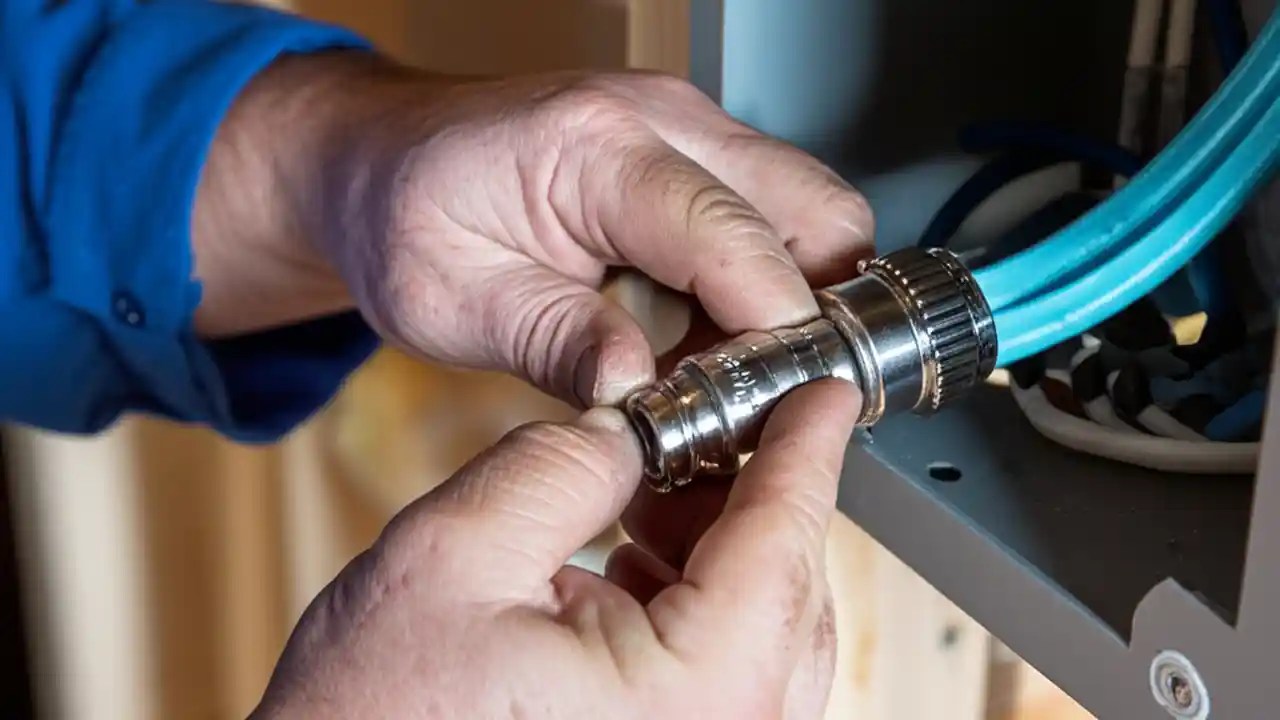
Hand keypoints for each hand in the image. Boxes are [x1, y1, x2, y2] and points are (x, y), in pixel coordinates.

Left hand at [194, 52, 872, 405]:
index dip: (774, 330)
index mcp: (593, 147)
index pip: (733, 235)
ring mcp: (685, 132)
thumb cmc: (403, 214)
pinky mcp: (691, 157)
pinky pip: (772, 221)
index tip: (771, 406)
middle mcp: (659, 120)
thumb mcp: (449, 300)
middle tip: (762, 395)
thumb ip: (552, 341)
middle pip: (815, 212)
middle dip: (814, 313)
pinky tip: (706, 341)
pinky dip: (762, 289)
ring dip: (791, 303)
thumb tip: (639, 394)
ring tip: (723, 376)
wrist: (380, 162)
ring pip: (810, 215)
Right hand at [251, 380, 860, 719]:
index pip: (782, 542)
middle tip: (714, 423)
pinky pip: (724, 674)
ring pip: (765, 633)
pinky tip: (641, 553)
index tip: (823, 393)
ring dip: (722, 546)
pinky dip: (697, 602)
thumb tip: (631, 426)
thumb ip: (563, 467)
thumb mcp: (456, 554)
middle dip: (756, 494)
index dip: (804, 449)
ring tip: (658, 484)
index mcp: (695, 695)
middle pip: (791, 591)